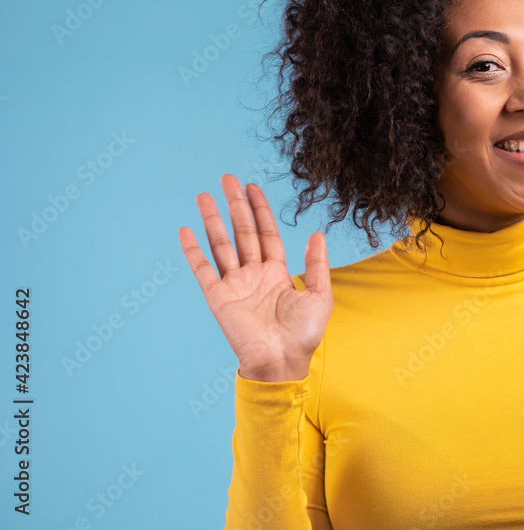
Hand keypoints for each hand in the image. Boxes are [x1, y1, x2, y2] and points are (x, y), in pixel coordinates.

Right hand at [178, 174, 332, 381]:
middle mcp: (254, 275)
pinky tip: (185, 230)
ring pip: (222, 245)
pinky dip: (193, 250)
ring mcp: (235, 285)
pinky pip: (203, 270)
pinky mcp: (218, 298)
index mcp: (278, 273)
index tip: (252, 187)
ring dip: (212, 220)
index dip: (260, 210)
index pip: (266, 233)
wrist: (282, 362)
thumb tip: (317, 233)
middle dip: (235, 205)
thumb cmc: (304, 335)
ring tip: (203, 195)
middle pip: (242, 232)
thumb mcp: (320, 295)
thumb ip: (317, 264)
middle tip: (227, 178)